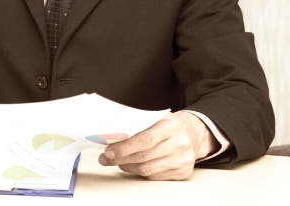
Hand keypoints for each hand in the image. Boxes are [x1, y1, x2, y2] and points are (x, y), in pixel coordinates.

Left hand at [98, 111, 218, 179]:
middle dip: (120, 159)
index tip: (108, 151)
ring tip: (116, 162)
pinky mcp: (183, 172)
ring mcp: (183, 159)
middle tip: (105, 158)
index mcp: (171, 125)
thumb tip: (110, 137)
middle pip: (144, 157)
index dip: (124, 148)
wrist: (191, 134)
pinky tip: (131, 166)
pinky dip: (139, 172)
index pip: (145, 140)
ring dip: (127, 167)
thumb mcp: (154, 118)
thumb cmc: (165, 124)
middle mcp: (180, 143)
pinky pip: (154, 176)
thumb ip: (135, 124)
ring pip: (147, 169)